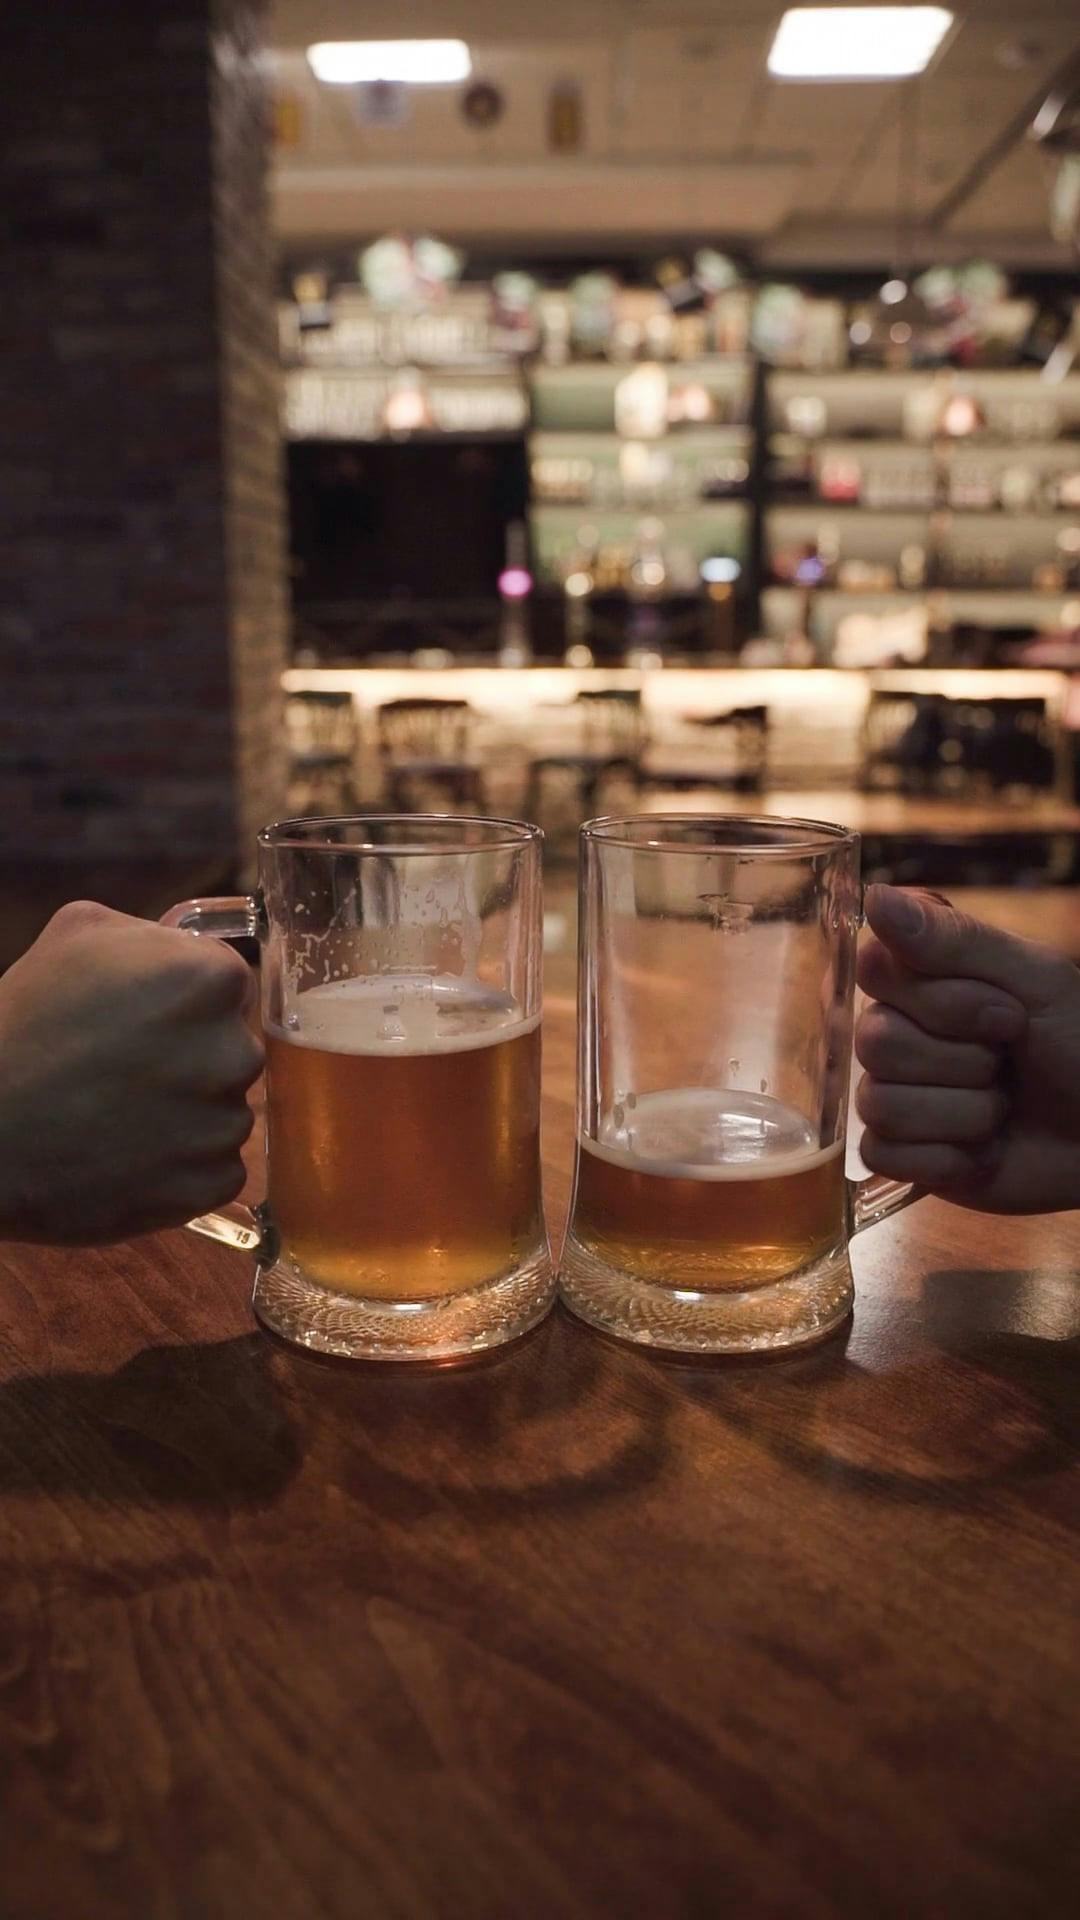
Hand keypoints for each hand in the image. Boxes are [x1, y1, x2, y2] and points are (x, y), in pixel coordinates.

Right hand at [0, 900, 263, 1243]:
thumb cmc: (22, 1024)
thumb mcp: (76, 933)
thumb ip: (150, 933)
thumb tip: (183, 947)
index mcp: (211, 979)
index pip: (230, 985)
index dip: (185, 1002)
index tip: (144, 1020)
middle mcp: (234, 1050)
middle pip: (232, 1049)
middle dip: (190, 1057)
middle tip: (126, 1070)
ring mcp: (224, 1123)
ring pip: (224, 1110)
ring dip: (185, 1114)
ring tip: (118, 1116)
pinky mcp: (209, 1184)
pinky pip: (213, 1168)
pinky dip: (178, 1167)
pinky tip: (127, 1155)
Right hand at [855, 884, 1079, 1214]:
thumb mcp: (1037, 982)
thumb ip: (955, 939)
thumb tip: (875, 897)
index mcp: (926, 981)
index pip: (874, 970)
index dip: (941, 1000)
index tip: (1007, 1013)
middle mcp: (901, 1032)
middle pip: (874, 1042)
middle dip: (962, 1061)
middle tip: (1011, 1062)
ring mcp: (898, 1093)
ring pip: (879, 1103)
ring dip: (964, 1114)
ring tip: (1004, 1110)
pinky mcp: (904, 1153)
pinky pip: (881, 1153)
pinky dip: (944, 1158)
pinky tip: (982, 1151)